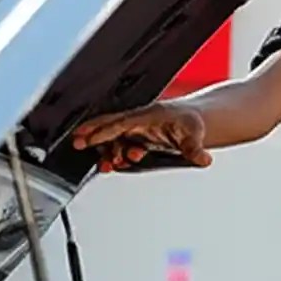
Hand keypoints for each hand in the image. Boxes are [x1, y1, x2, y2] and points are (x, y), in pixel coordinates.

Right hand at [71, 102, 211, 171]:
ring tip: (106, 165)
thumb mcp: (195, 135)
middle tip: (77, 144)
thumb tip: (203, 159)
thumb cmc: (191, 122)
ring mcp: (136, 130)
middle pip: (109, 124)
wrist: (195, 120)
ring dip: (106, 150)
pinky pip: (118, 145)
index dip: (104, 131)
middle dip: (92, 132)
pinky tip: (111, 165)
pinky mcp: (136, 139)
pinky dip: (112, 154)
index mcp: (148, 116)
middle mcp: (138, 121)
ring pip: (113, 138)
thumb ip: (196, 149)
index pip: (122, 123)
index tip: (89, 139)